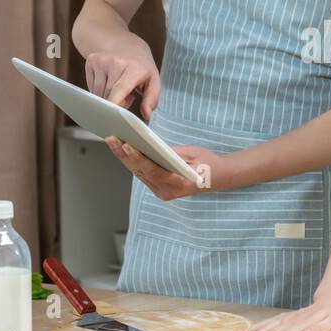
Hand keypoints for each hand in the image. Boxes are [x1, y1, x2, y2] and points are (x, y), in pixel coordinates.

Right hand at [85, 41, 159, 118]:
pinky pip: (91, 87)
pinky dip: (99, 90)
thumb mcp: (154, 81)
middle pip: (108, 95)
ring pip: (98, 93)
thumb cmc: (141, 67)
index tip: (110, 113)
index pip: (120, 88)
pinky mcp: (91, 61)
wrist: (126, 45)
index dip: (115, 102)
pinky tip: (108, 81)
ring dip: (107, 97)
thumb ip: (151, 99)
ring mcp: (101, 60)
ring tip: (118, 88)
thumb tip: (146, 114)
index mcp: (133, 68)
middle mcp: (115, 62)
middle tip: (128, 96)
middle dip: (116, 103)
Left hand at [105, 139, 235, 199]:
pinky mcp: (159, 188)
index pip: (152, 170)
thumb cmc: (208, 163)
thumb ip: (170, 152)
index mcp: (178, 184)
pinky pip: (142, 174)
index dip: (137, 157)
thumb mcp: (192, 153)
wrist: (218, 177)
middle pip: (140, 171)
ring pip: (138, 173)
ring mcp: (162, 192)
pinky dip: (133, 161)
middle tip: (112, 138)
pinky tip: (123, 149)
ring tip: (113, 141)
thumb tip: (148, 145)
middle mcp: (166, 192)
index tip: (126, 145)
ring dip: (125, 158)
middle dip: (124, 154)